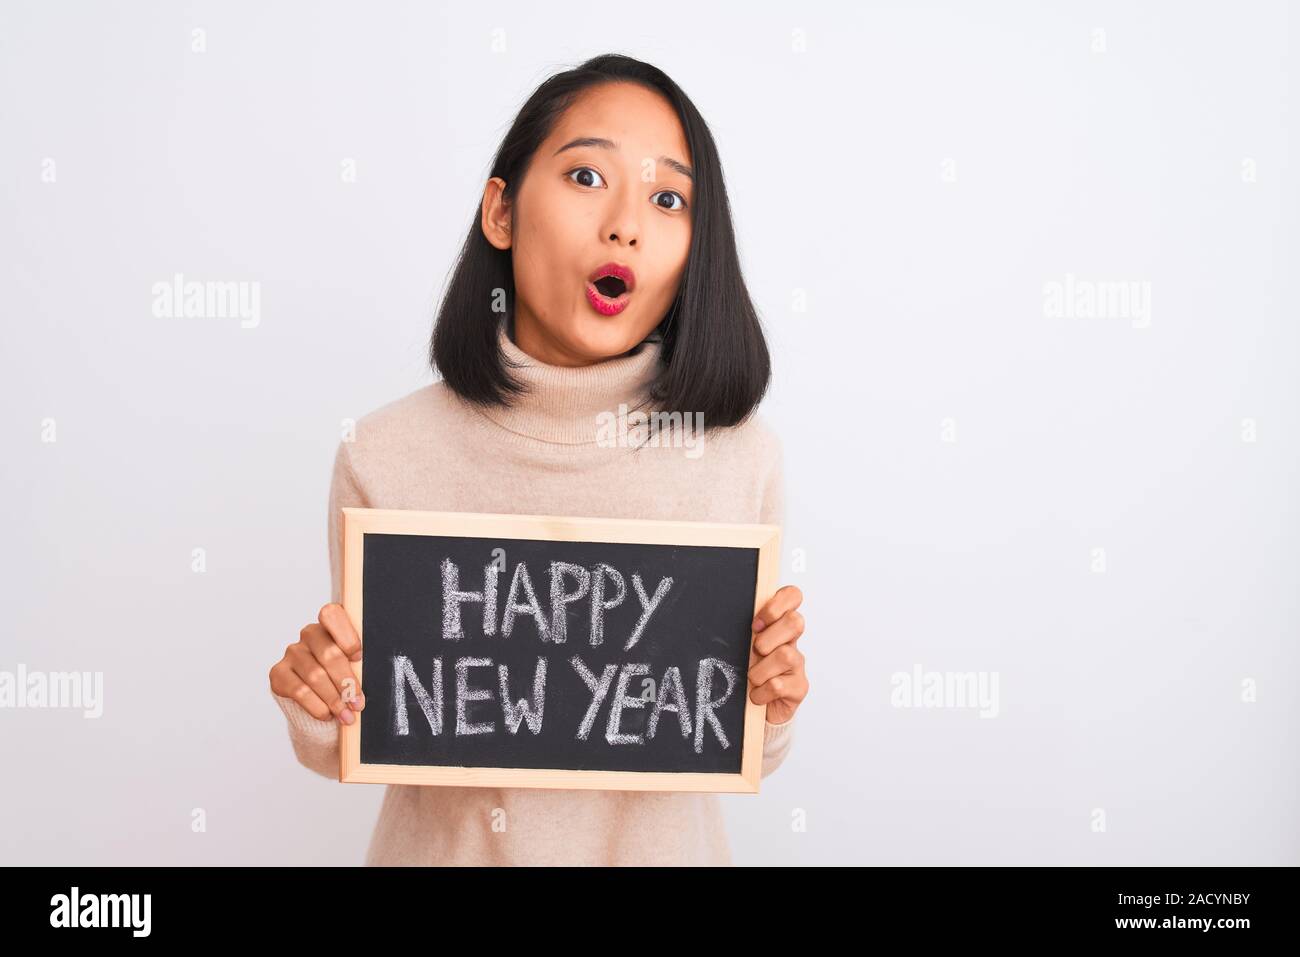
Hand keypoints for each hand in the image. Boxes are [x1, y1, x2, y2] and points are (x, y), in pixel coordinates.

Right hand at [269, 603, 365, 724]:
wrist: (318, 696)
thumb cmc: (341, 676)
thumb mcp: (354, 666)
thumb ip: (357, 665)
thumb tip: (364, 682)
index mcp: (331, 625)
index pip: (332, 615)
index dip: (347, 636)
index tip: (359, 658)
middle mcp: (309, 634)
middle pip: (329, 655)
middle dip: (346, 683)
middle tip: (358, 704)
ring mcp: (292, 652)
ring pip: (315, 677)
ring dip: (334, 700)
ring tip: (346, 716)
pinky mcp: (278, 673)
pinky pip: (299, 691)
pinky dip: (317, 707)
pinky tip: (327, 714)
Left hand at [747, 584, 807, 724]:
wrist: (757, 710)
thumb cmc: (746, 673)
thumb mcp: (742, 647)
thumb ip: (744, 631)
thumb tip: (724, 611)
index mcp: (777, 625)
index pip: (792, 596)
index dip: (778, 603)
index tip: (756, 623)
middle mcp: (791, 642)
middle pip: (796, 621)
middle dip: (770, 636)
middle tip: (755, 651)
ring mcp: (797, 665)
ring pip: (785, 655)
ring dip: (760, 670)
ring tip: (752, 679)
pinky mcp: (799, 687)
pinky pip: (778, 685)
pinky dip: (761, 692)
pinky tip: (757, 696)